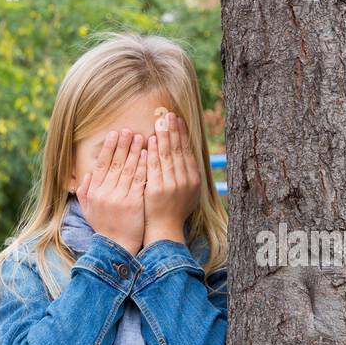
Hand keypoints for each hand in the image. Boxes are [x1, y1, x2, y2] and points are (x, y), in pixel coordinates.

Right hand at [77, 129, 146, 256]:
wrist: (116, 247)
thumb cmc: (104, 228)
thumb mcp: (88, 211)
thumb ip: (85, 192)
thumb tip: (87, 175)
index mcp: (94, 192)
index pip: (101, 165)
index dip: (109, 148)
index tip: (115, 134)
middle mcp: (105, 193)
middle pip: (115, 163)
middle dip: (123, 144)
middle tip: (129, 129)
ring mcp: (119, 197)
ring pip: (128, 169)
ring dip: (134, 151)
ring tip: (141, 136)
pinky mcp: (133, 203)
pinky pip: (138, 180)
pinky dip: (142, 165)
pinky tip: (147, 154)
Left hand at [143, 111, 199, 246]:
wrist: (165, 231)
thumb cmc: (174, 212)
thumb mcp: (188, 193)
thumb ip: (186, 174)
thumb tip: (186, 155)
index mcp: (194, 179)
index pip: (187, 151)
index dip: (183, 134)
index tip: (178, 119)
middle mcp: (185, 180)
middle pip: (179, 150)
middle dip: (174, 130)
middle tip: (169, 113)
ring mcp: (172, 185)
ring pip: (168, 155)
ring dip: (164, 136)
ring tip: (161, 121)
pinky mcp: (158, 189)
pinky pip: (155, 166)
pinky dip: (154, 152)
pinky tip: (151, 140)